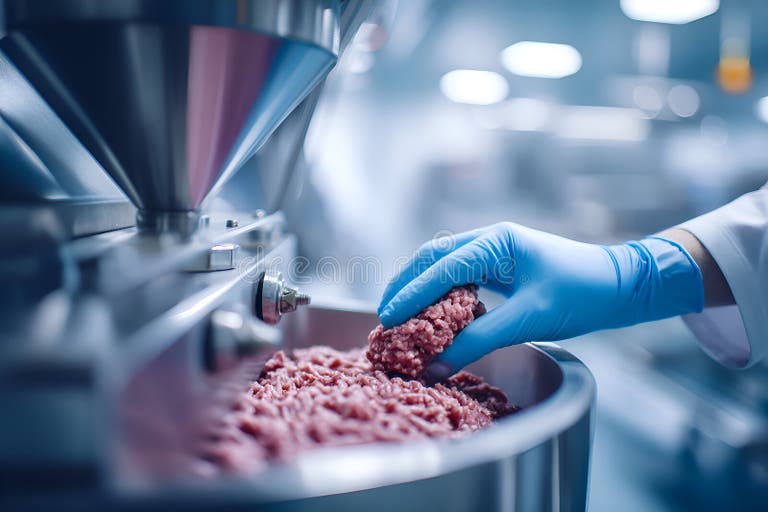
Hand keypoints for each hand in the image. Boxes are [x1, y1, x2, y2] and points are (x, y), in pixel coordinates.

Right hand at [378, 222, 703, 378]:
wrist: (621, 285)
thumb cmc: (581, 295)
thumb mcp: (528, 319)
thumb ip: (479, 341)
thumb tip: (436, 366)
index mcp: (496, 242)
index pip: (441, 267)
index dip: (412, 294)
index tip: (388, 318)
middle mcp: (490, 239)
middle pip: (432, 257)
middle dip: (406, 285)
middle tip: (385, 317)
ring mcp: (494, 249)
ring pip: (442, 264)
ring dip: (419, 287)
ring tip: (400, 315)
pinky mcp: (500, 264)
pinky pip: (459, 274)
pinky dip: (439, 292)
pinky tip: (433, 313)